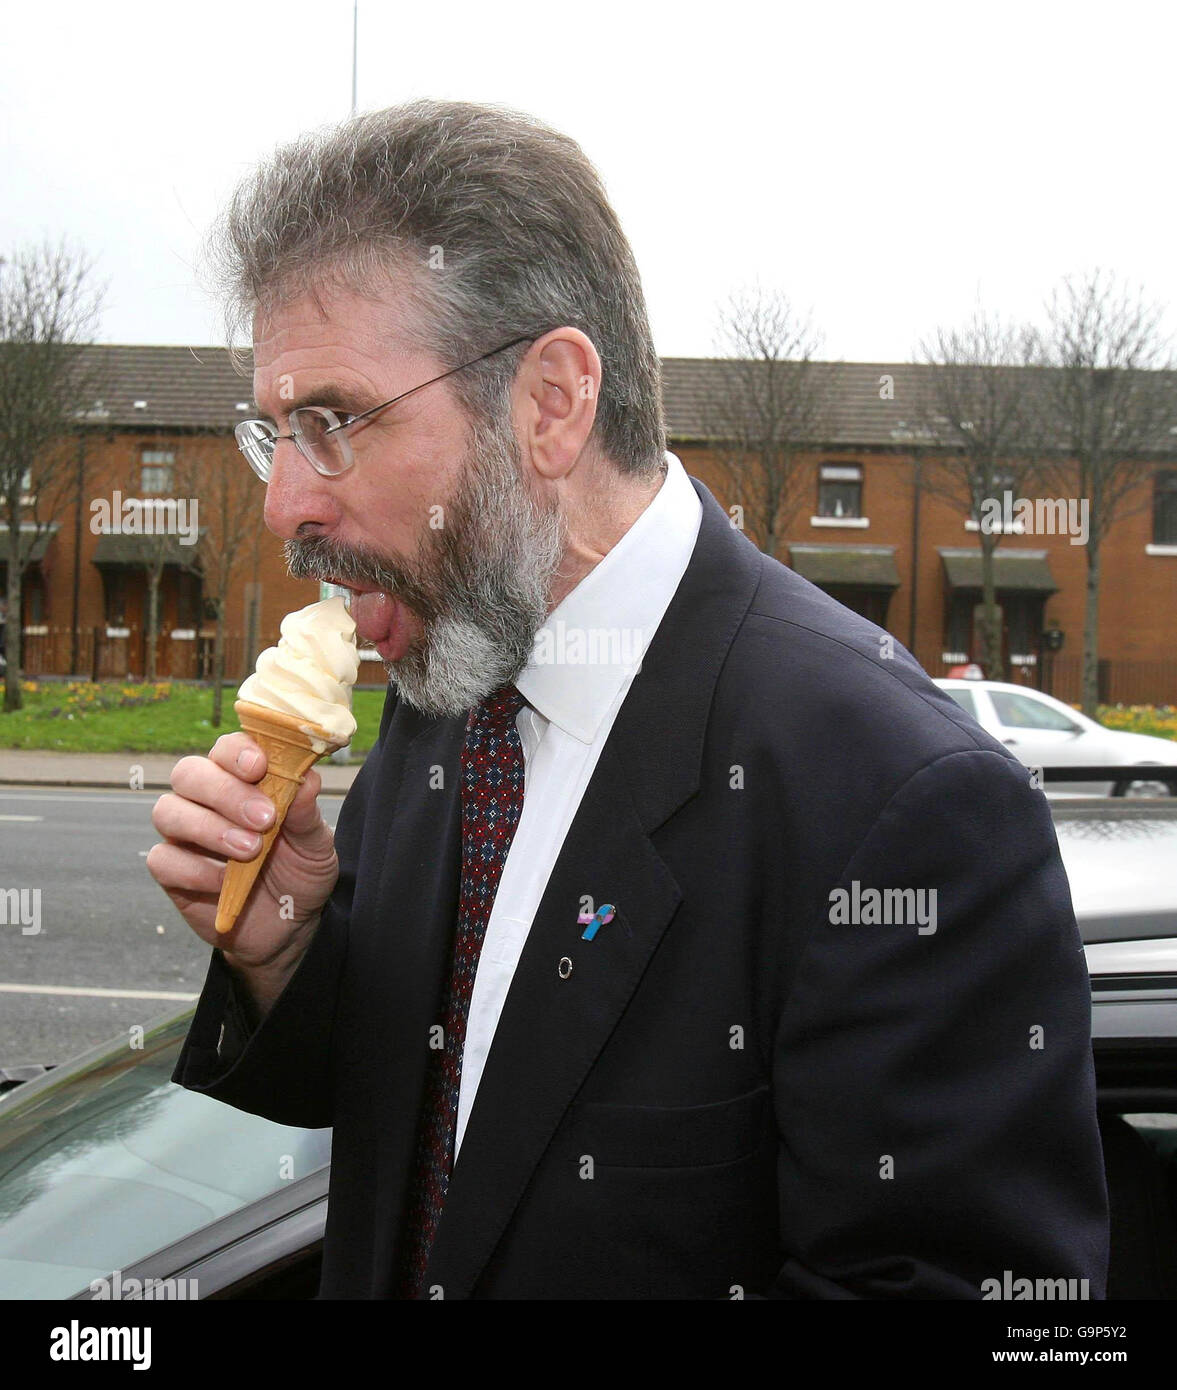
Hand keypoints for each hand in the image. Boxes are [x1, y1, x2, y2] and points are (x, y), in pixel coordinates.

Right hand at [147, 733, 338, 973]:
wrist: (289, 927)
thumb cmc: (299, 871)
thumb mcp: (315, 843)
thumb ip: (306, 811)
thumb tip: (306, 777)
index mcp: (242, 780)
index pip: (226, 749)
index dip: (237, 752)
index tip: (259, 767)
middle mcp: (206, 799)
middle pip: (189, 773)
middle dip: (225, 792)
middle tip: (263, 819)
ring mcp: (184, 833)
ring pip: (168, 811)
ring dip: (209, 828)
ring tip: (249, 851)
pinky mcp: (171, 870)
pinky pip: (162, 858)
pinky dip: (194, 868)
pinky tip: (224, 881)